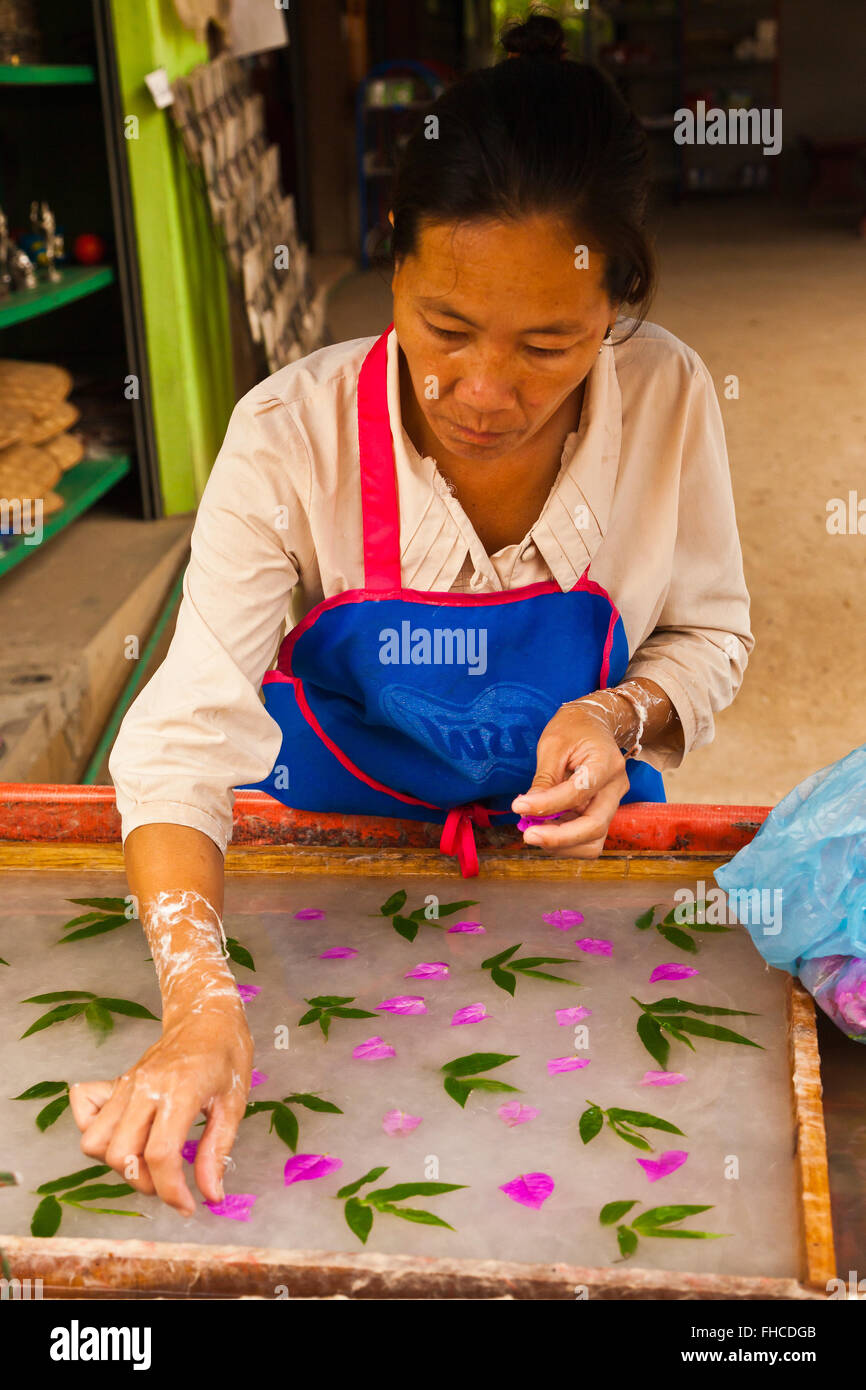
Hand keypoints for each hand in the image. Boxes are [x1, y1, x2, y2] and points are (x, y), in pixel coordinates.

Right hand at [69, 999, 253, 1215]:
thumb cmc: (226, 1054)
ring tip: (148, 1162)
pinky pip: (84, 1111)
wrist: (207, 1014)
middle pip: (120, 1154)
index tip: (186, 1206)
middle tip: (171, 1182)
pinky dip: (94, 1130)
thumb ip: (217, 1150)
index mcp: (179, 1090)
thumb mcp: (234, 1103)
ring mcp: (126, 1084)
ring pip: (94, 1141)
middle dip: (144, 1183)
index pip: (159, 1154)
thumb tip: (210, 1194)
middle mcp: (145, 1087)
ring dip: (118, 1163)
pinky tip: (124, 1135)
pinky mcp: (117, 1082)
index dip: (170, 1191)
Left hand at [511, 700, 630, 858]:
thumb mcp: (553, 744)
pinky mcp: (602, 812)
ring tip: (534, 830)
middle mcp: (615, 788)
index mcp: (606, 764)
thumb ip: (544, 779)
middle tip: (527, 835)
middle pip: (595, 827)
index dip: (547, 804)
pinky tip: (545, 827)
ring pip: (594, 840)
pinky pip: (587, 837)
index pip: (578, 793)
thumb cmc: (573, 729)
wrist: (594, 724)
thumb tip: (527, 809)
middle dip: (559, 838)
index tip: (518, 806)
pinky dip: (565, 839)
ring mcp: (612, 803)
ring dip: (562, 843)